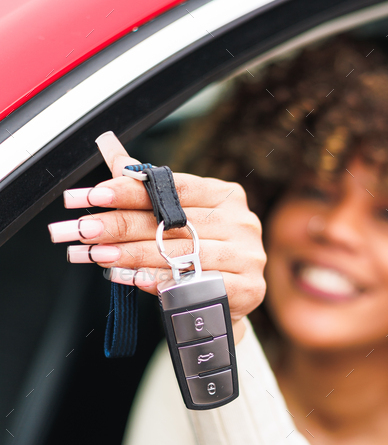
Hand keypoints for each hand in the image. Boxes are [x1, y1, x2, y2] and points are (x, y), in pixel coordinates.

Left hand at [47, 132, 265, 331]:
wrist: (227, 300)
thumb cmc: (199, 251)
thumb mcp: (177, 215)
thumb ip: (145, 185)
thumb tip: (108, 144)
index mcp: (226, 195)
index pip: (175, 188)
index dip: (132, 190)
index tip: (94, 194)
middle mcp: (240, 221)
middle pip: (172, 222)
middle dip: (121, 225)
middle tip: (83, 228)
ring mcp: (247, 255)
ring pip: (180, 253)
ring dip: (133, 255)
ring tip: (98, 254)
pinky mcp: (247, 287)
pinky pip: (196, 284)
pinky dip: (161, 281)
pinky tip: (132, 278)